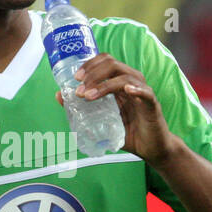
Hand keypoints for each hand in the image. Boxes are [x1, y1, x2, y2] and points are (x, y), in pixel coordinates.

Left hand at [53, 53, 179, 164]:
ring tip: (88, 96)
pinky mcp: (153, 105)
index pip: (105, 61)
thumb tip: (59, 95)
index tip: (75, 77)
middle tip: (79, 88)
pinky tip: (126, 91)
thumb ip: (82, 108)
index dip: (89, 65)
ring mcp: (143, 92)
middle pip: (112, 64)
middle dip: (92, 73)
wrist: (152, 150)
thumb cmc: (129, 133)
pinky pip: (146, 92)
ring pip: (124, 77)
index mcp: (120, 82)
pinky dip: (136, 89)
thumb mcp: (102, 121)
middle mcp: (132, 82)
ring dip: (104, 84)